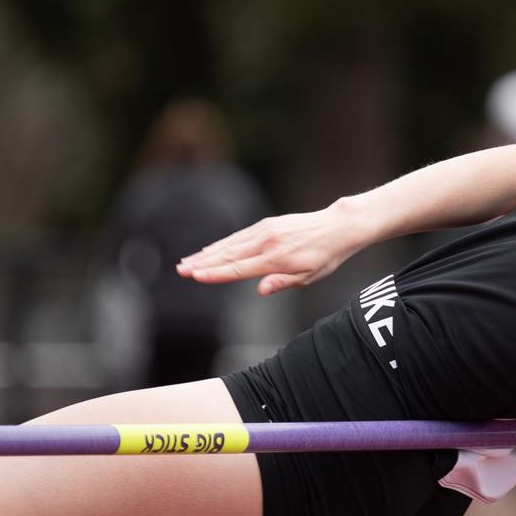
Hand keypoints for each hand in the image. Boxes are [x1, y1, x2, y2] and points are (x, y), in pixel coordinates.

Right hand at [177, 206, 363, 295]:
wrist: (336, 227)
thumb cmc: (324, 257)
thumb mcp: (309, 276)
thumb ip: (283, 282)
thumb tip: (260, 290)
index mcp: (276, 259)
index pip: (239, 269)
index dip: (215, 274)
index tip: (195, 277)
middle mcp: (266, 243)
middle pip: (227, 255)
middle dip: (201, 264)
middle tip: (180, 270)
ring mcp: (264, 231)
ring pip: (229, 244)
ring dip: (205, 253)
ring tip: (186, 261)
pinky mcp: (265, 224)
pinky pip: (238, 236)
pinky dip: (221, 244)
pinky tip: (208, 250)